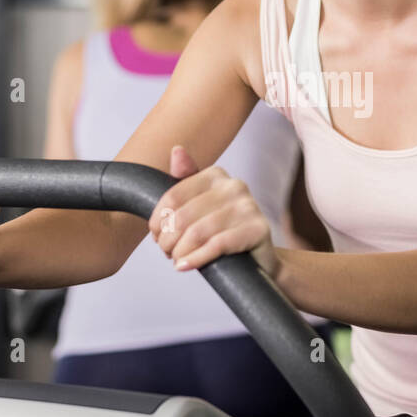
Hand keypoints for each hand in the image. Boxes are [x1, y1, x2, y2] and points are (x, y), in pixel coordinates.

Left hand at [148, 145, 279, 277]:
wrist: (259, 258)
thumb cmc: (224, 231)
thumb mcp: (201, 205)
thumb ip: (186, 179)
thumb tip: (176, 150)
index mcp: (216, 175)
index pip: (173, 196)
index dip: (158, 220)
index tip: (157, 235)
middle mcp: (234, 185)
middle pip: (183, 216)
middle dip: (168, 239)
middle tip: (167, 252)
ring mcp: (249, 207)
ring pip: (197, 232)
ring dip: (180, 251)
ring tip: (177, 260)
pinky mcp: (258, 230)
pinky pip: (217, 245)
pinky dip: (196, 259)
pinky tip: (185, 266)